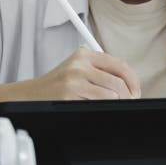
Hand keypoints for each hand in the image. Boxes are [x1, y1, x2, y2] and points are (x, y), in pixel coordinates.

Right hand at [26, 48, 140, 99]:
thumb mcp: (78, 69)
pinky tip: (95, 108)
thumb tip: (129, 85)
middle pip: (118, 83)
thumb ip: (100, 71)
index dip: (133, 81)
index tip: (136, 91)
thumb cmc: (57, 85)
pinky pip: (98, 104)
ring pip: (111, 95)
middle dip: (127, 97)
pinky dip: (102, 109)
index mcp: (85, 54)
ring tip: (109, 106)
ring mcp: (74, 79)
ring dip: (115, 104)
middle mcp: (80, 64)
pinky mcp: (70, 94)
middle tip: (127, 103)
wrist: (29, 94)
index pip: (120, 65)